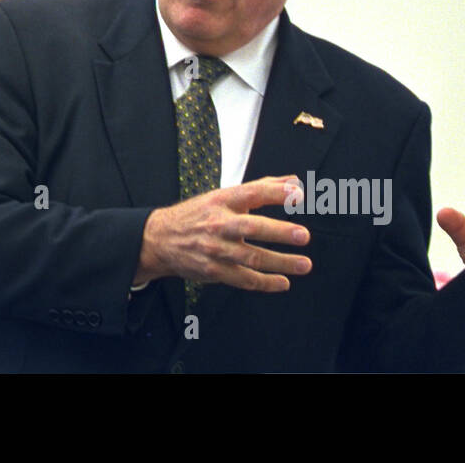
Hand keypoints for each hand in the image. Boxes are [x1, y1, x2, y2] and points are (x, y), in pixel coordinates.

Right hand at [134, 175, 311, 290]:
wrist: (160, 239)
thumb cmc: (198, 215)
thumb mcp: (223, 196)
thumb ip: (260, 188)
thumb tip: (292, 181)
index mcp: (221, 200)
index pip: (252, 193)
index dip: (275, 192)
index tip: (298, 194)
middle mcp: (218, 223)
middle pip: (252, 227)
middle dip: (279, 232)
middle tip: (303, 235)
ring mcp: (215, 249)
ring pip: (252, 258)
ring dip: (281, 262)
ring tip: (304, 264)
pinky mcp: (214, 271)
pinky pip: (244, 279)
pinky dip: (265, 283)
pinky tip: (283, 282)